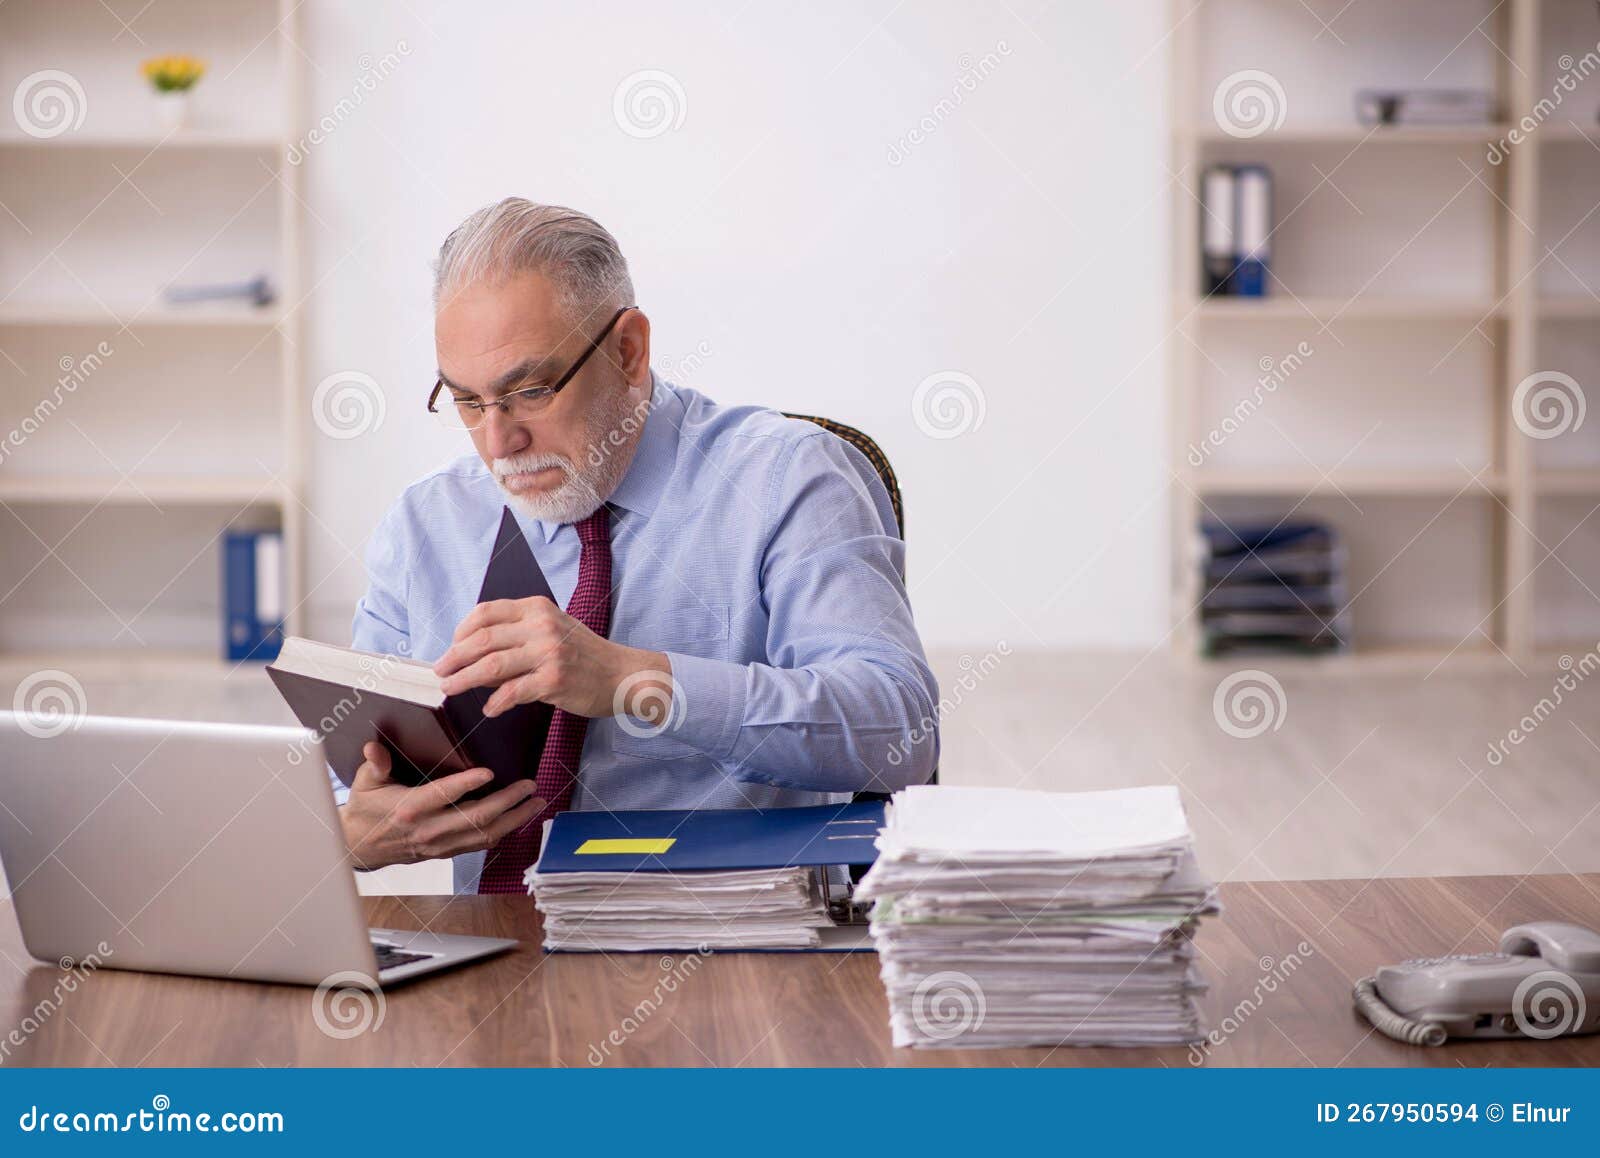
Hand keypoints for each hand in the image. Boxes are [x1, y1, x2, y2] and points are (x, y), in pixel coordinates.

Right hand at [339, 741, 544, 870]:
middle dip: (508, 802)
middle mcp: (429, 829)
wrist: (359, 847)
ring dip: (514, 819)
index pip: (443, 795)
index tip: (489, 771)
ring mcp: (440, 844)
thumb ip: (375, 764)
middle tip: (529, 786)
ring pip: (484, 834)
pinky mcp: (447, 851)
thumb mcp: (365, 783)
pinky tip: (519, 817)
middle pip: (475, 818)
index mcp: (410, 808)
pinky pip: (480, 843)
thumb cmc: (366, 809)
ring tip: (536, 803)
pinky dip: (503, 831)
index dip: (466, 784)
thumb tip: (374, 746)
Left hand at [433, 596, 674, 721]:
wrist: (622, 674)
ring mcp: (549, 653)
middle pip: (482, 639)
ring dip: (464, 679)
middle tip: (440, 671)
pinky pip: (512, 693)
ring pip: (491, 666)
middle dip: (454, 657)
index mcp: (537, 608)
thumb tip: (473, 655)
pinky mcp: (554, 681)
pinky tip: (489, 709)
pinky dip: (495, 703)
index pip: (486, 613)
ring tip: (450, 688)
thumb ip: (517, 635)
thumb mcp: (552, 629)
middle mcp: (542, 626)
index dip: (460, 631)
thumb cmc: (584, 654)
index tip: (451, 647)